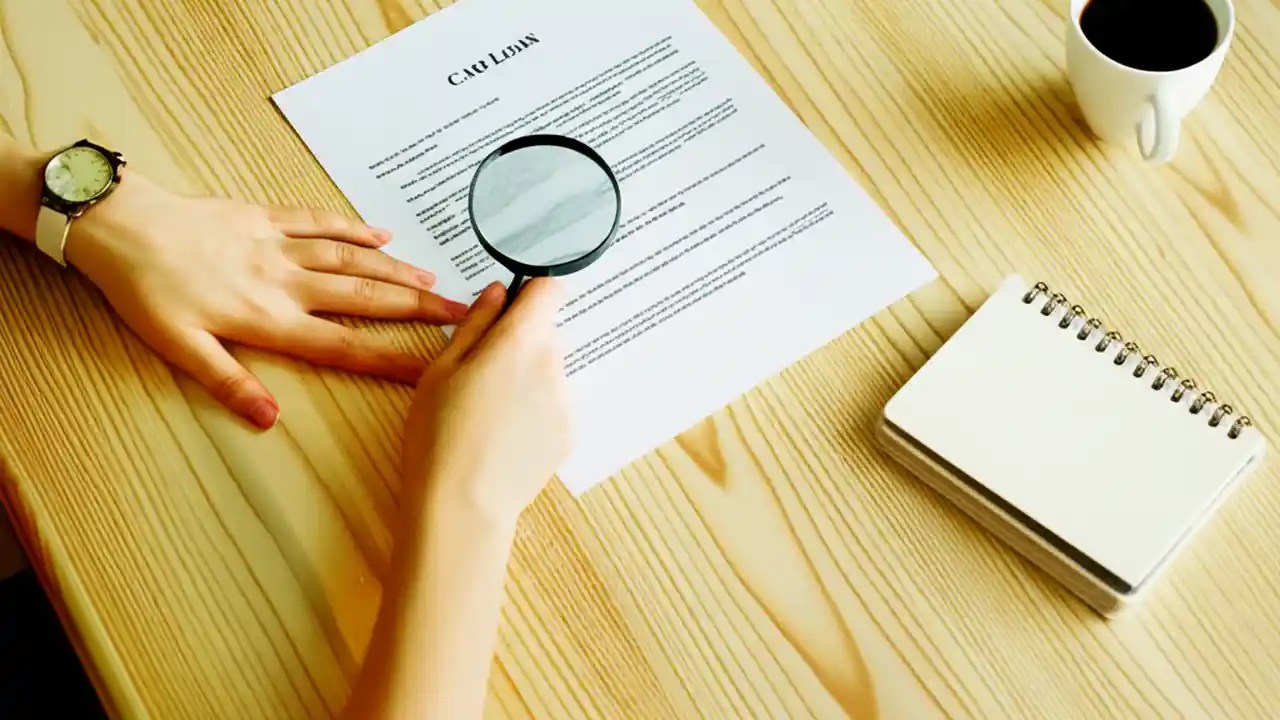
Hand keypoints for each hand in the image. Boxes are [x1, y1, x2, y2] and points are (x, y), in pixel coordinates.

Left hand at [64, 172, 467, 428]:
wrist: (118, 225)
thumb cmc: (144, 290)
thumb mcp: (177, 347)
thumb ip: (229, 382)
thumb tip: (269, 419)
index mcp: (267, 319)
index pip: (343, 347)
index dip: (392, 359)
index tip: (432, 369)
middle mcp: (284, 282)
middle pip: (363, 299)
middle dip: (416, 309)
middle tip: (461, 316)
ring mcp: (278, 246)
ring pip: (351, 260)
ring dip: (396, 272)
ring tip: (435, 283)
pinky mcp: (264, 218)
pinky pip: (319, 222)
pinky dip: (354, 228)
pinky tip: (383, 236)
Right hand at [402, 279, 570, 526]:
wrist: (464, 505)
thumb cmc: (439, 435)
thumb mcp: (440, 370)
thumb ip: (475, 323)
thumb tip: (498, 292)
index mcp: (519, 341)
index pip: (550, 291)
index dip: (532, 293)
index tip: (513, 306)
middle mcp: (552, 365)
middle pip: (546, 334)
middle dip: (520, 343)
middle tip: (481, 374)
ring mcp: (565, 401)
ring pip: (549, 371)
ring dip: (528, 378)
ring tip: (489, 413)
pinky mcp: (569, 432)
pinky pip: (554, 405)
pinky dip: (535, 411)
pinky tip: (504, 436)